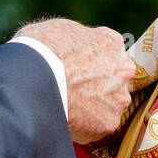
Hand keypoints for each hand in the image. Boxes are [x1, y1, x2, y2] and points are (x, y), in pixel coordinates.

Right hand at [14, 19, 134, 143]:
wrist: (33, 79)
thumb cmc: (42, 49)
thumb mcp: (60, 29)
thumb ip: (79, 40)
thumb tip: (75, 47)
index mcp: (112, 43)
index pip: (110, 54)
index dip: (93, 64)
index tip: (79, 71)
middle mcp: (123, 70)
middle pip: (114, 81)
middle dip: (97, 86)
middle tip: (73, 91)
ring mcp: (118, 99)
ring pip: (108, 106)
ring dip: (93, 108)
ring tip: (67, 107)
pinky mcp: (108, 123)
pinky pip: (97, 127)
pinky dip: (84, 127)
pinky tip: (66, 119)